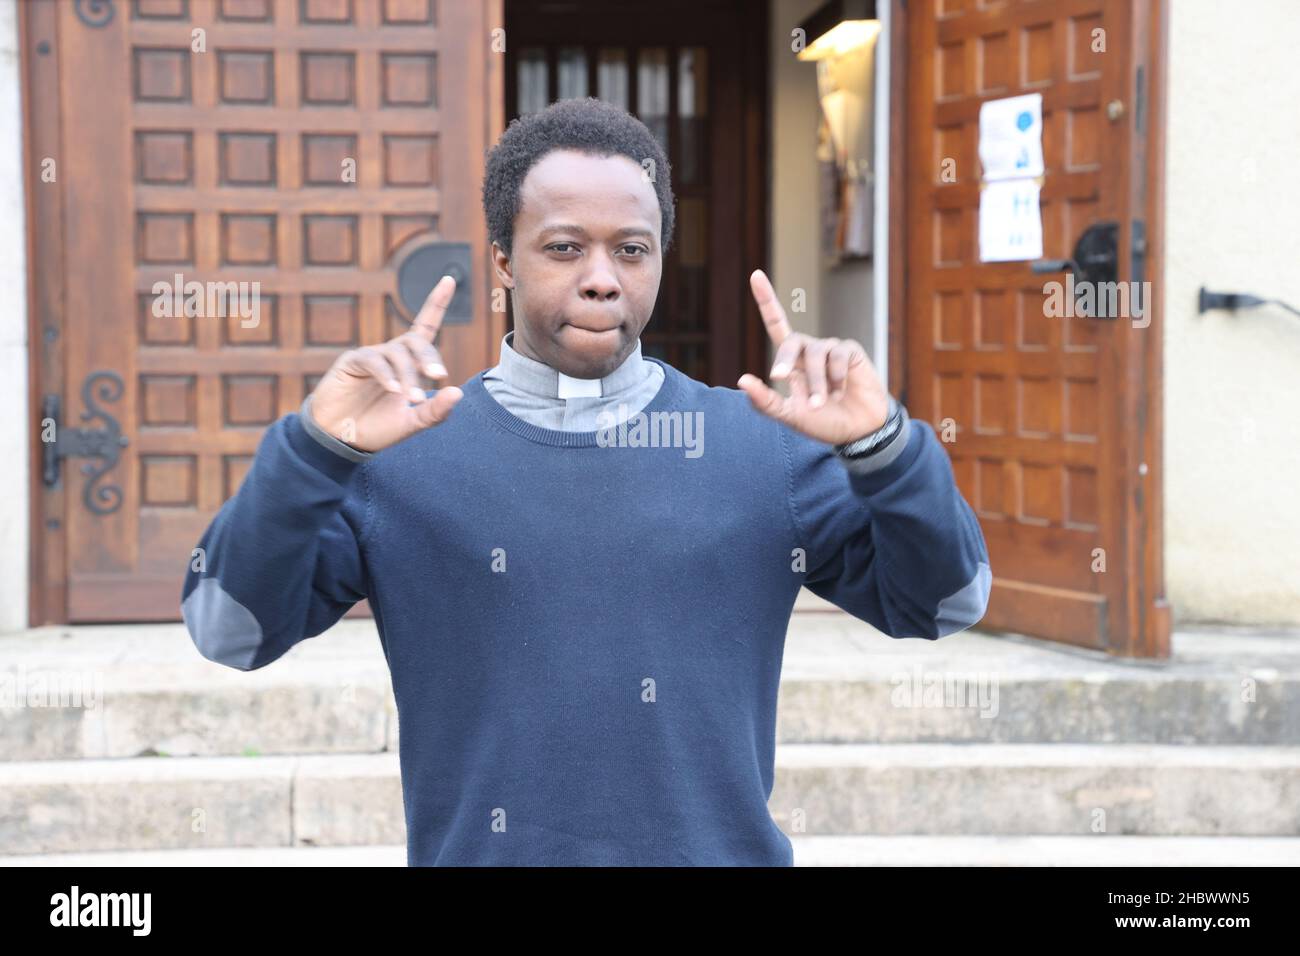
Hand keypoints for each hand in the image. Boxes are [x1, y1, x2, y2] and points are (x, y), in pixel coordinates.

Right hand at [307, 275, 462, 452]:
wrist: (340, 440)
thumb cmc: (376, 428)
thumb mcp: (411, 424)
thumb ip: (435, 411)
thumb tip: (457, 392)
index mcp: (408, 364)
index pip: (425, 327)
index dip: (436, 303)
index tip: (449, 279)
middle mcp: (391, 354)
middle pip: (416, 339)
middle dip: (429, 355)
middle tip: (438, 375)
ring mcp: (371, 356)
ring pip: (397, 353)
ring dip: (408, 375)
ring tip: (412, 398)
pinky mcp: (352, 362)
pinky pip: (373, 360)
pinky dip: (386, 374)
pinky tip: (393, 391)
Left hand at [737, 269, 890, 445]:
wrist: (859, 432)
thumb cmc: (823, 423)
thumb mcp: (789, 416)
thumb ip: (764, 401)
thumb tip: (741, 380)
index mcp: (792, 362)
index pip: (777, 325)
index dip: (767, 300)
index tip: (755, 275)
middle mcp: (810, 352)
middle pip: (791, 340)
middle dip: (784, 358)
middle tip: (778, 377)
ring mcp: (831, 350)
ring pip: (815, 354)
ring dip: (815, 383)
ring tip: (821, 403)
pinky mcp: (851, 353)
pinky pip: (837, 356)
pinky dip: (835, 378)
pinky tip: (841, 392)